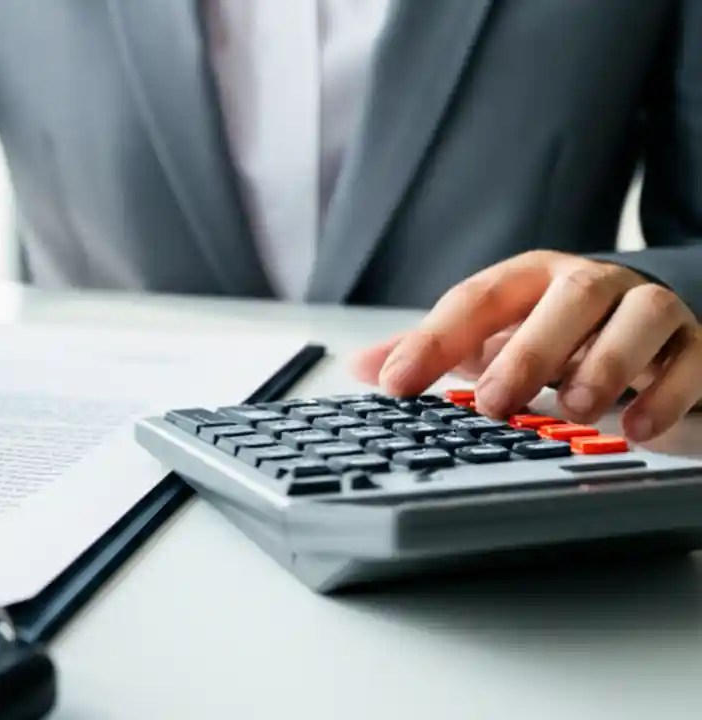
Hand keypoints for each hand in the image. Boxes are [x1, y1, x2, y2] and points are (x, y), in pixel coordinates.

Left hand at [353, 250, 701, 440]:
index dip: (433, 339)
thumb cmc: (562, 339)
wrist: (656, 341)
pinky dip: (665, 394)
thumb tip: (359, 366)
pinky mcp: (699, 347)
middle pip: (567, 298)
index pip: (478, 298)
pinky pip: (692, 360)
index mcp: (533, 280)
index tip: (395, 384)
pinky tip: (636, 427)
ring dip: (605, 364)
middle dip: (529, 349)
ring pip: (641, 316)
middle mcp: (593, 286)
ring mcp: (651, 312)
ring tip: (574, 409)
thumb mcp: (495, 341)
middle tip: (494, 402)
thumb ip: (433, 352)